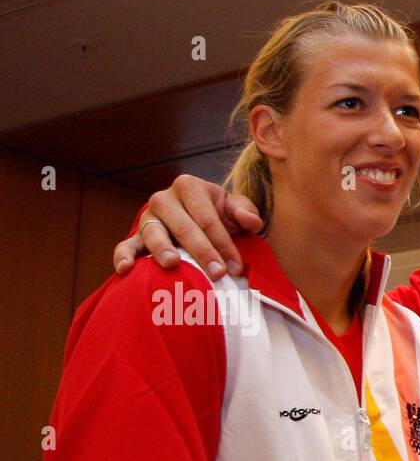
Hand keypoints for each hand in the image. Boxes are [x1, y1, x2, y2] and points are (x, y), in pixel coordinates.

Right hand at [112, 175, 262, 279]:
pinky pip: (126, 245)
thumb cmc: (219, 215)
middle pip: (184, 227)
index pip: (208, 219)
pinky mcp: (136, 235)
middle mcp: (164, 199)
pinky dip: (124, 256)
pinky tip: (126, 269)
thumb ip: (245, 212)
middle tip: (217, 274)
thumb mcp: (234, 209)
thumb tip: (253, 222)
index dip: (224, 244)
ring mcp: (148, 218)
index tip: (236, 267)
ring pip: (153, 233)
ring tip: (173, 264)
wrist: (197, 219)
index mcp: (189, 187)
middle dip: (202, 251)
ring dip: (162, 250)